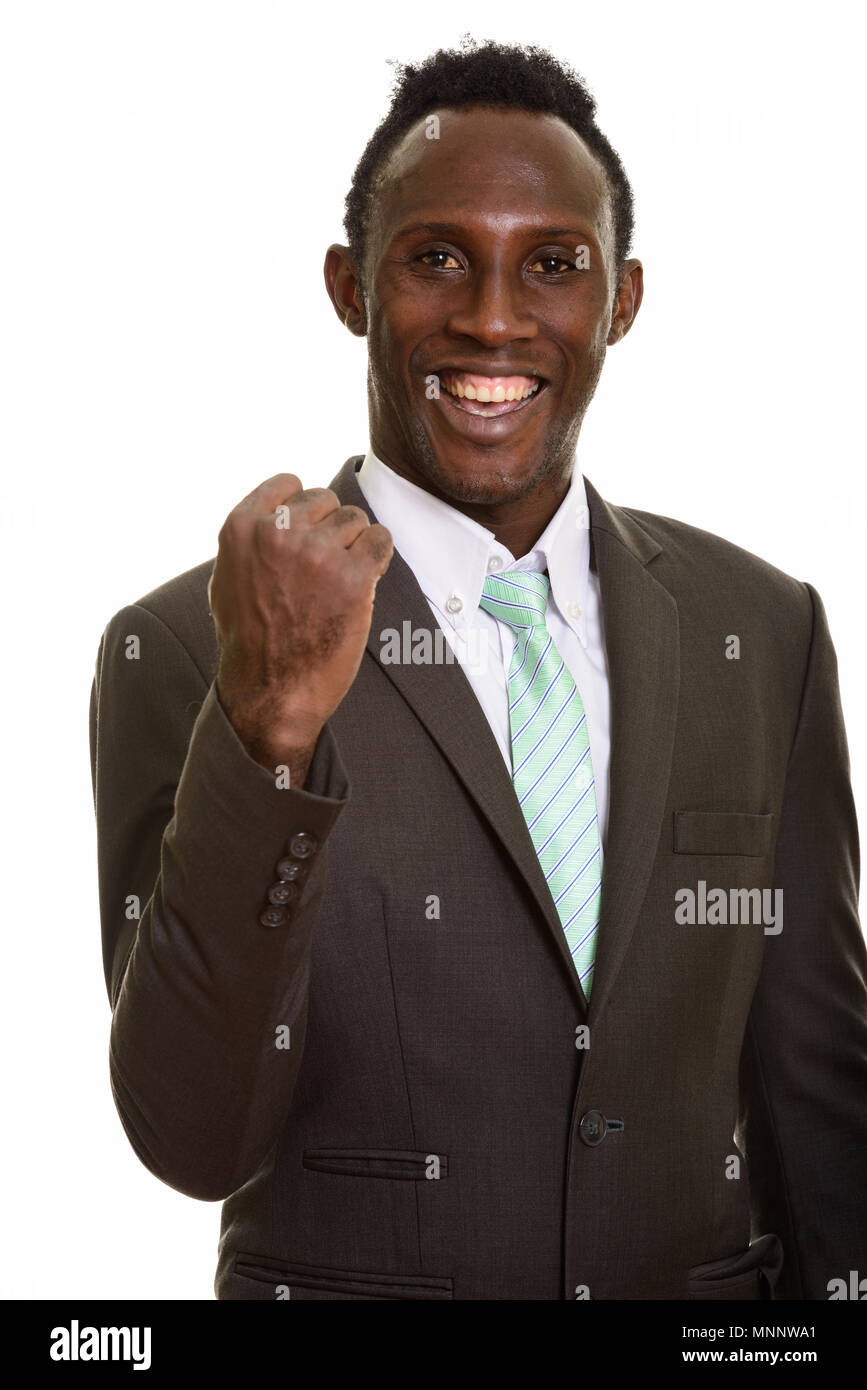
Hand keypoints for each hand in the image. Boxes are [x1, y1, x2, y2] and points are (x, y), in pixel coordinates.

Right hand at [209, 473, 392, 776]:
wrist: (271, 692)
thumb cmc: (250, 642)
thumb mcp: (228, 579)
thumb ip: (250, 541)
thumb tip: (275, 513)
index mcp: (241, 528)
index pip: (289, 484)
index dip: (303, 509)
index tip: (307, 534)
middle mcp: (277, 533)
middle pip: (325, 501)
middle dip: (329, 530)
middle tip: (322, 570)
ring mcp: (316, 553)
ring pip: (355, 520)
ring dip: (353, 547)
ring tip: (337, 583)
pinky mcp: (352, 577)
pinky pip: (380, 540)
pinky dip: (377, 557)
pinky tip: (364, 581)